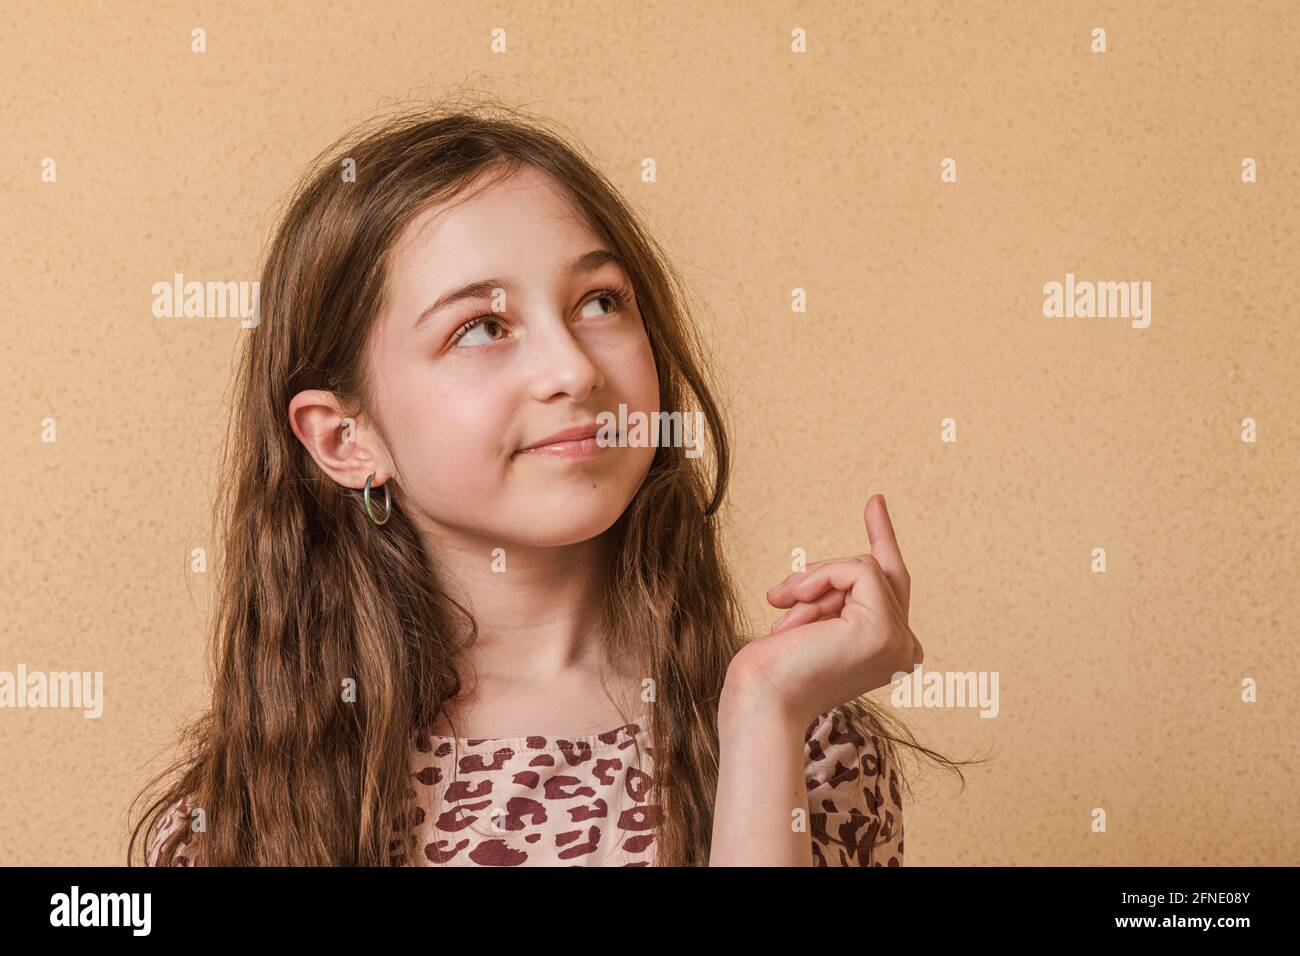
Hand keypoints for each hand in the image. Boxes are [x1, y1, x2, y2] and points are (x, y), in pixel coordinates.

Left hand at [725, 494, 923, 726]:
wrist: (759, 699)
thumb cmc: (774, 669)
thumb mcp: (811, 622)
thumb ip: (840, 600)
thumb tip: (856, 568)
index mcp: (892, 654)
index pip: (891, 584)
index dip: (883, 539)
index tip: (875, 501)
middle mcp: (907, 651)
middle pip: (874, 574)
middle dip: (821, 577)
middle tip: (778, 598)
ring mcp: (900, 643)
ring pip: (861, 569)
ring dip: (812, 586)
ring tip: (783, 618)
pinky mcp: (884, 631)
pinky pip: (858, 570)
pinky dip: (820, 578)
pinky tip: (796, 605)